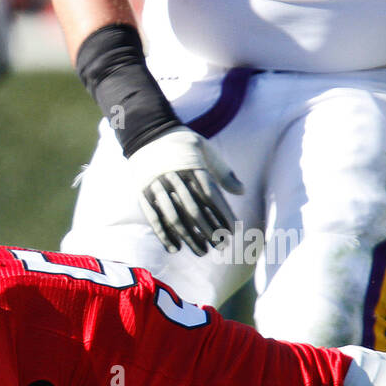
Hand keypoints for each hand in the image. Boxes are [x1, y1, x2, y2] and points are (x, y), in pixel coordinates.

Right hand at [127, 128, 243, 255]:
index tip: (233, 230)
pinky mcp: (143, 193)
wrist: (148, 133)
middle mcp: (174, 177)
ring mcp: (157, 186)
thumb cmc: (183, 143)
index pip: (211, 195)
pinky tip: (174, 248)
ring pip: (174, 217)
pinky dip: (164, 234)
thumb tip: (242, 191)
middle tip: (221, 246)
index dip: (222, 214)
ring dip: (189, 237)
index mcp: (193, 166)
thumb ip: (223, 172)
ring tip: (202, 251)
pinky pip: (154, 217)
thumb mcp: (206, 150)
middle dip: (209, 230)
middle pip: (194, 209)